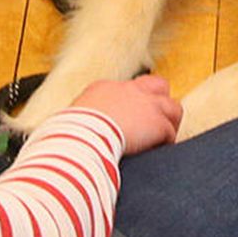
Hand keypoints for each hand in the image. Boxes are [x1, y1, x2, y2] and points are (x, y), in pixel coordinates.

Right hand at [64, 74, 181, 154]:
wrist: (83, 139)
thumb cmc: (69, 135)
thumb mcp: (69, 122)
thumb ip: (77, 124)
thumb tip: (65, 138)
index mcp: (103, 89)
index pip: (126, 89)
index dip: (131, 103)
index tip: (129, 119)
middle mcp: (129, 91)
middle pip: (156, 85)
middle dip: (158, 100)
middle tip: (154, 120)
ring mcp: (146, 105)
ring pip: (172, 107)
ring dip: (169, 122)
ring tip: (164, 138)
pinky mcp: (157, 122)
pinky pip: (169, 132)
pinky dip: (167, 141)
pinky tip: (159, 151)